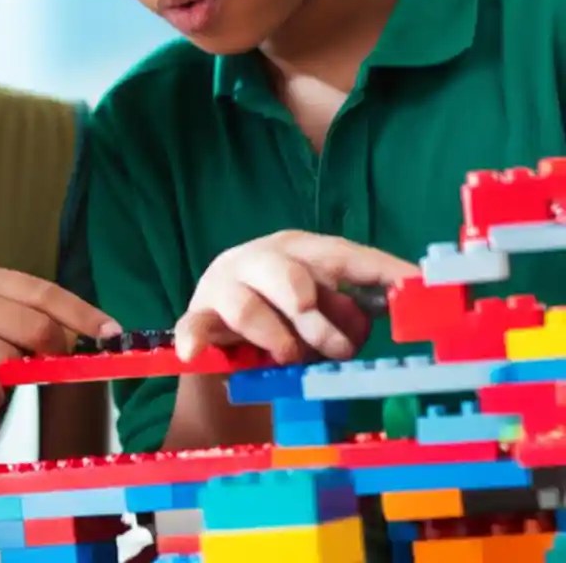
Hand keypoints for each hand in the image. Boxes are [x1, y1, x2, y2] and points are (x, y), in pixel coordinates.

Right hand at [174, 231, 417, 363]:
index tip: (415, 286)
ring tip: (288, 359)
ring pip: (247, 307)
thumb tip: (402, 312)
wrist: (221, 333)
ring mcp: (223, 286)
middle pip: (288, 276)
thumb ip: (353, 313)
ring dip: (275, 340)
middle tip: (336, 350)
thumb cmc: (284, 319)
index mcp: (296, 250)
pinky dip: (195, 340)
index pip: (342, 256)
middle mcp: (258, 260)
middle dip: (316, 319)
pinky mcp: (197, 316)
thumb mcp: (323, 313)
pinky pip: (193, 326)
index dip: (378, 272)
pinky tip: (193, 353)